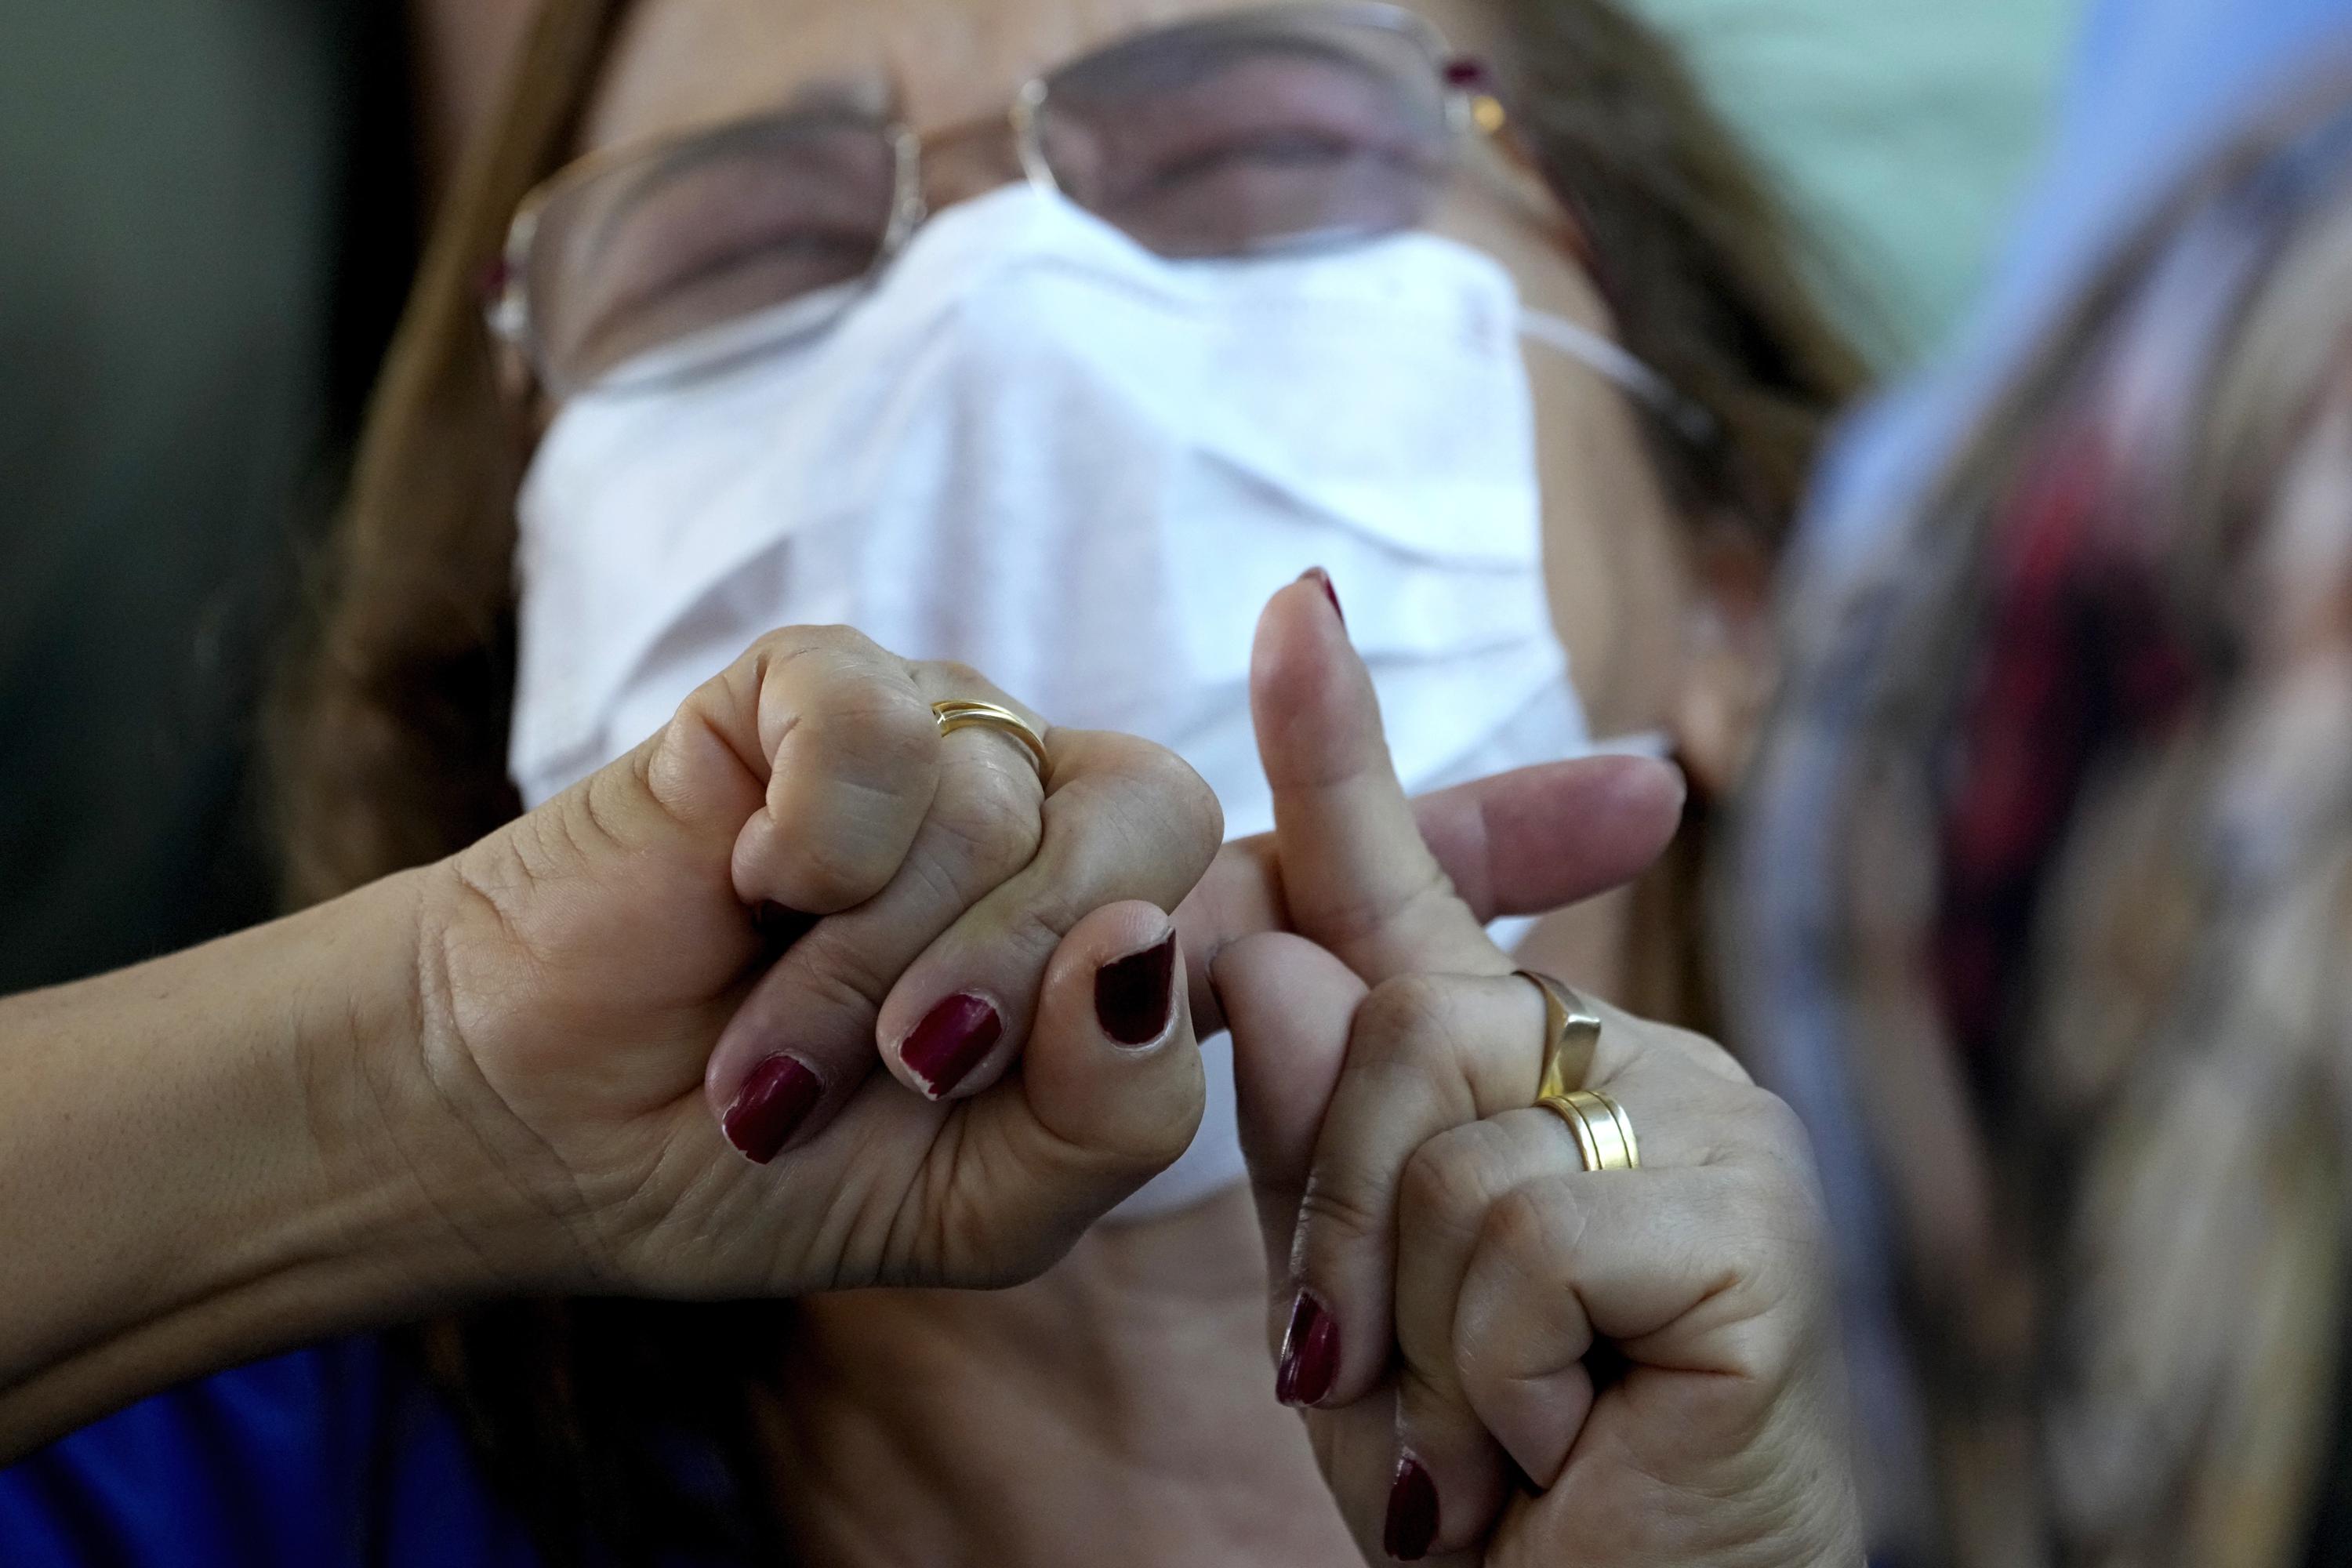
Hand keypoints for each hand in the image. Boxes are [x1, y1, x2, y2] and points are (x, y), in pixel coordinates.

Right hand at [408, 625, 1220, 1296]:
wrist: (545, 1133)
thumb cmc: (774, 1164)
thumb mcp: (983, 1205)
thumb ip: (1117, 1114)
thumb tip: (1144, 947)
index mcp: (1115, 931)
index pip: (1255, 894)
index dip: (1207, 951)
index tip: (1103, 1037)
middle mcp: (1047, 813)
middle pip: (1153, 819)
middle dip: (1012, 975)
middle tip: (901, 1070)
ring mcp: (934, 736)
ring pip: (994, 800)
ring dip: (861, 966)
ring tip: (772, 1054)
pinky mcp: (809, 683)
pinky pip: (877, 718)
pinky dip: (816, 833)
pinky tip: (753, 883)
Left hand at [1214, 581, 1860, 1563]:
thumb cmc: (1482, 1481)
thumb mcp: (1348, 1299)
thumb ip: (1309, 1132)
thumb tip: (1268, 946)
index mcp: (1533, 1063)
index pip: (1410, 887)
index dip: (1336, 750)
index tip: (1293, 603)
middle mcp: (1640, 1058)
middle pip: (1390, 1024)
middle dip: (1334, 1228)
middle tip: (1366, 1382)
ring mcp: (1713, 1125)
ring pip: (1442, 1131)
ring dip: (1407, 1335)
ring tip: (1483, 1439)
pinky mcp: (1750, 1218)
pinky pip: (1522, 1232)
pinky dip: (1484, 1376)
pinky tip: (1554, 1443)